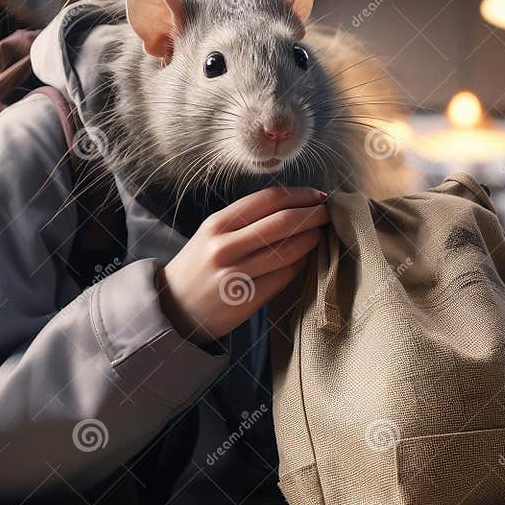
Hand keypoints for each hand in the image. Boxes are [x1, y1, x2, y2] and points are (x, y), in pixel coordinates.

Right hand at [157, 187, 328, 343]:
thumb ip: (246, 220)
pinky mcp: (245, 301)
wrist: (173, 310)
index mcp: (217, 224)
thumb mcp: (212, 235)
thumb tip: (295, 205)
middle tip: (331, 212)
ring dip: (312, 239)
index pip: (268, 200)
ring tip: (323, 234)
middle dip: (313, 214)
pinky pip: (284, 277)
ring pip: (288, 250)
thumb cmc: (199, 266)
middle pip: (282, 222)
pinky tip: (308, 258)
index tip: (319, 196)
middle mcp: (224, 247)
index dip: (299, 195)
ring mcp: (234, 275)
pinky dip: (301, 264)